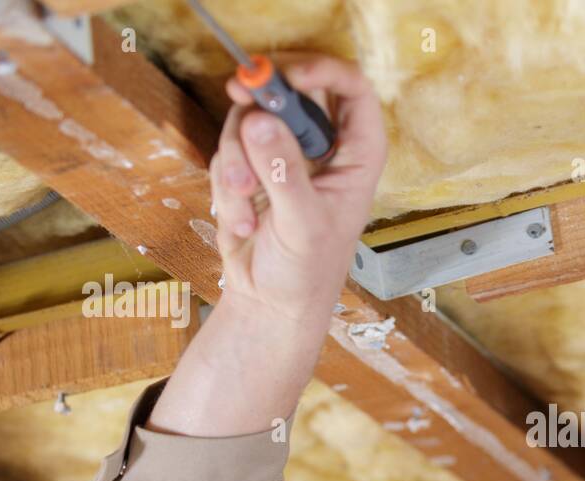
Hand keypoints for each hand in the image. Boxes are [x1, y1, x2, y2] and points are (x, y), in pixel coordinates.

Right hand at [210, 55, 386, 326]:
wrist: (270, 305)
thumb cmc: (305, 274)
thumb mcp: (301, 224)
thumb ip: (282, 172)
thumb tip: (259, 122)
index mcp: (357, 157)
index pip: (352, 90)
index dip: (322, 71)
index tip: (286, 76)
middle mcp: (323, 150)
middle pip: (292, 93)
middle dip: (262, 99)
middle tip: (238, 93)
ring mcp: (284, 157)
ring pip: (251, 120)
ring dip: (238, 159)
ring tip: (244, 204)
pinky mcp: (252, 170)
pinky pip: (228, 151)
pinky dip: (227, 184)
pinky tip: (240, 221)